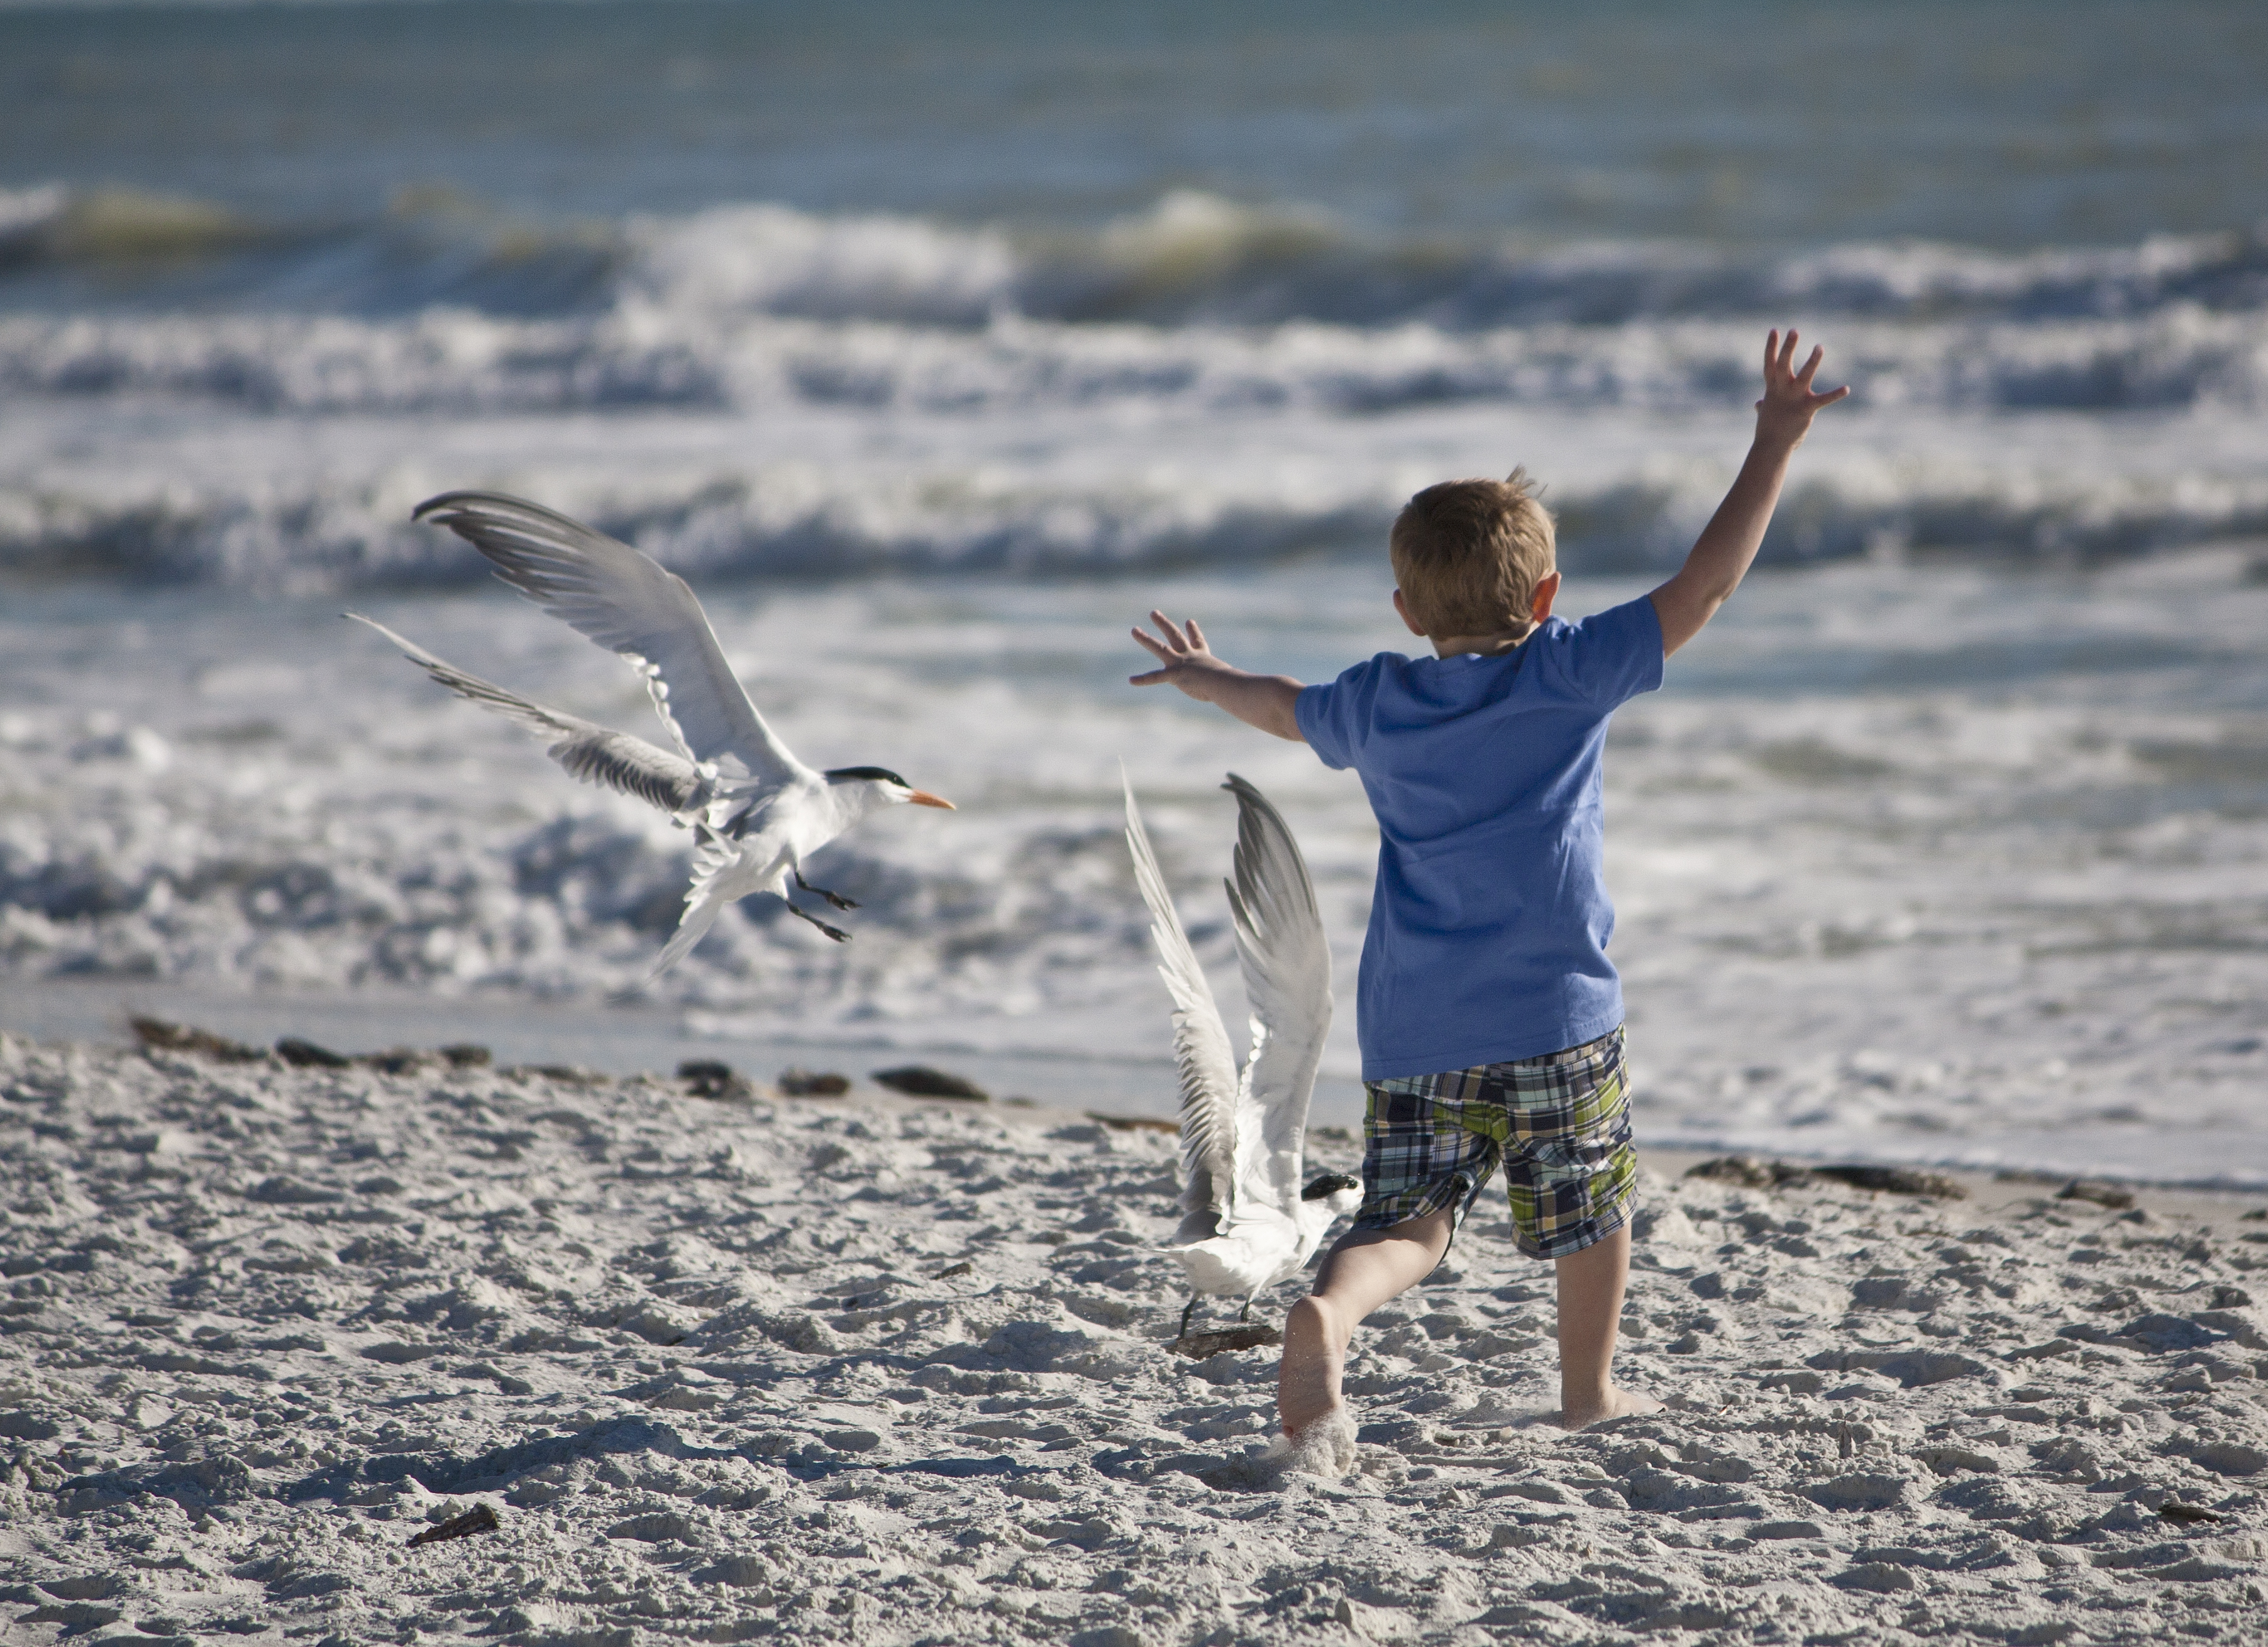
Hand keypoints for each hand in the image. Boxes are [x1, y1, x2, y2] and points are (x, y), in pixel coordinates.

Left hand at [1129, 610, 1235, 699]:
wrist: (1225, 683)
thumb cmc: (1234, 685)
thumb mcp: (1235, 683)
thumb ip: (1238, 686)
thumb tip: (1252, 693)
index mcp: (1204, 657)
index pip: (1198, 642)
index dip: (1193, 631)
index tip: (1188, 621)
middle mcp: (1190, 656)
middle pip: (1174, 636)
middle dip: (1163, 624)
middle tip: (1153, 613)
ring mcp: (1181, 664)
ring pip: (1159, 648)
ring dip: (1145, 639)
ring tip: (1134, 630)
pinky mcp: (1174, 675)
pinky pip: (1155, 677)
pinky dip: (1143, 679)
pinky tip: (1131, 681)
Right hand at [1754, 327, 1848, 449]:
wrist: (1771, 446)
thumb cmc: (1768, 430)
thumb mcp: (1765, 414)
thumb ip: (1763, 406)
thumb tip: (1758, 405)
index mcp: (1772, 389)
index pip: (1770, 363)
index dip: (1771, 347)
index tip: (1774, 330)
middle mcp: (1782, 390)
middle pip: (1783, 365)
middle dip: (1787, 348)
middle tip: (1793, 331)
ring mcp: (1794, 399)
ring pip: (1804, 376)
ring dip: (1812, 362)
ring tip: (1819, 347)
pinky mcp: (1806, 409)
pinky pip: (1823, 400)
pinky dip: (1835, 395)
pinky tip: (1846, 388)